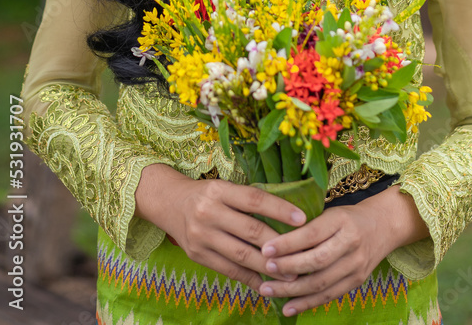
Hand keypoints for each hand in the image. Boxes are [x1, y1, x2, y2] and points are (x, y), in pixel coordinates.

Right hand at [134, 164, 305, 291]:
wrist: (169, 204)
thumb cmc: (207, 195)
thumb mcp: (225, 187)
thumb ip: (249, 199)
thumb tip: (288, 214)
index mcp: (220, 190)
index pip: (254, 199)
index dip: (279, 209)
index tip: (302, 218)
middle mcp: (208, 212)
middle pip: (250, 230)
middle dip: (279, 245)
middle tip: (302, 254)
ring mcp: (201, 237)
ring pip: (241, 255)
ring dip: (268, 267)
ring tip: (290, 275)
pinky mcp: (198, 256)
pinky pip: (229, 270)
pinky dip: (250, 279)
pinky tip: (267, 284)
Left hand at [255, 185, 429, 316]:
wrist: (384, 225)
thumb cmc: (349, 217)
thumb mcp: (331, 212)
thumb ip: (309, 225)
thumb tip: (273, 240)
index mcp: (342, 220)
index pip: (312, 233)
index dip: (288, 243)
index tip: (266, 248)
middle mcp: (351, 243)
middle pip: (317, 260)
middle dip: (288, 267)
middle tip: (266, 268)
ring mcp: (356, 265)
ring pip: (321, 283)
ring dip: (292, 290)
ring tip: (267, 290)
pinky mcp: (357, 281)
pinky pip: (329, 296)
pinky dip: (307, 304)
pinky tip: (287, 307)